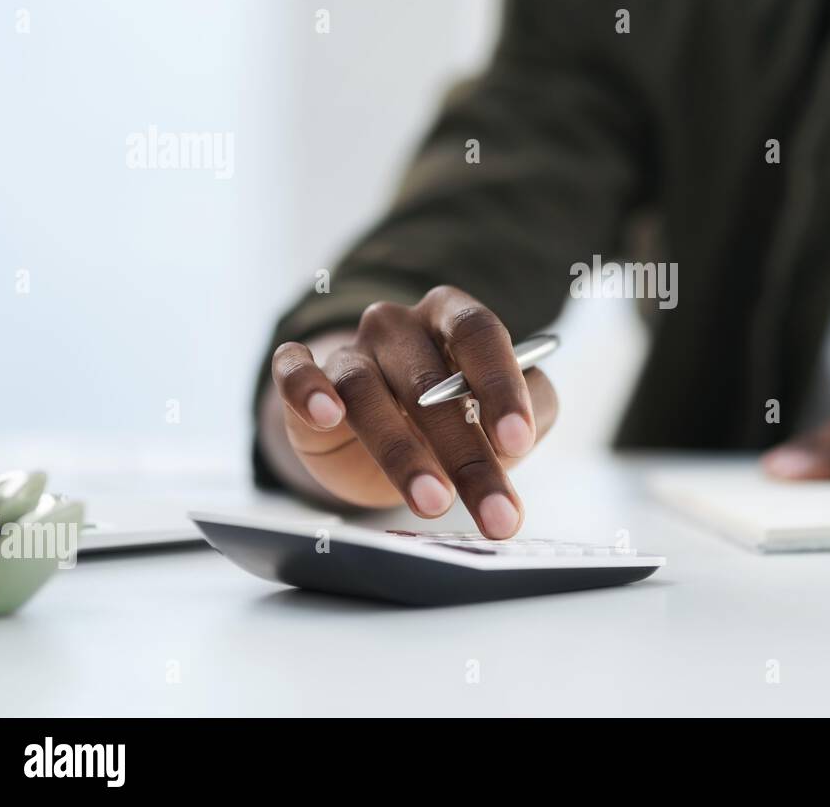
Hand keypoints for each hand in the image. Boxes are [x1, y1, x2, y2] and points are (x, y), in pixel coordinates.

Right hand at [265, 287, 557, 537]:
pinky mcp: (303, 377)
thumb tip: (530, 423)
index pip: (479, 334)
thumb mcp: (502, 417)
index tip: (517, 441)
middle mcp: (399, 326)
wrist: (378, 444)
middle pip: (430, 380)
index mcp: (453, 318)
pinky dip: (307, 388)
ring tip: (433, 502)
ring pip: (366, 390)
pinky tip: (328, 415)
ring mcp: (349, 350)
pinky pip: (295, 370)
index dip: (500, 385)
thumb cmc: (454, 422)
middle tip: (494, 511)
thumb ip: (533, 410)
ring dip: (401, 451)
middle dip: (466, 453)